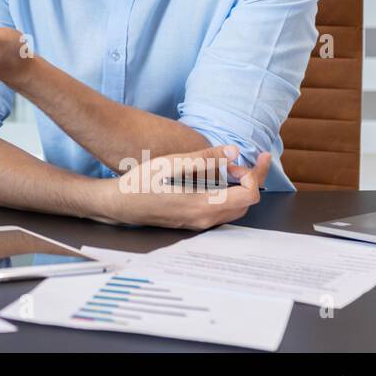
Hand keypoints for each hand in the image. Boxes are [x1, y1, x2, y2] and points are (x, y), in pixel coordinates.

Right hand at [104, 145, 270, 230]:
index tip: (249, 158)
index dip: (254, 174)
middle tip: (237, 160)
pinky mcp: (191, 222)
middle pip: (245, 204)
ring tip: (226, 167)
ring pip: (233, 208)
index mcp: (204, 205)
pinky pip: (219, 210)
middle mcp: (205, 219)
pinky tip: (213, 180)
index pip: (249, 195)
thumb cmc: (142, 182)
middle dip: (248, 180)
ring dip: (236, 188)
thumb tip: (233, 152)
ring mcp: (198, 223)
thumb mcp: (172, 163)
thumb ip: (205, 158)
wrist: (120, 204)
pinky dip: (225, 194)